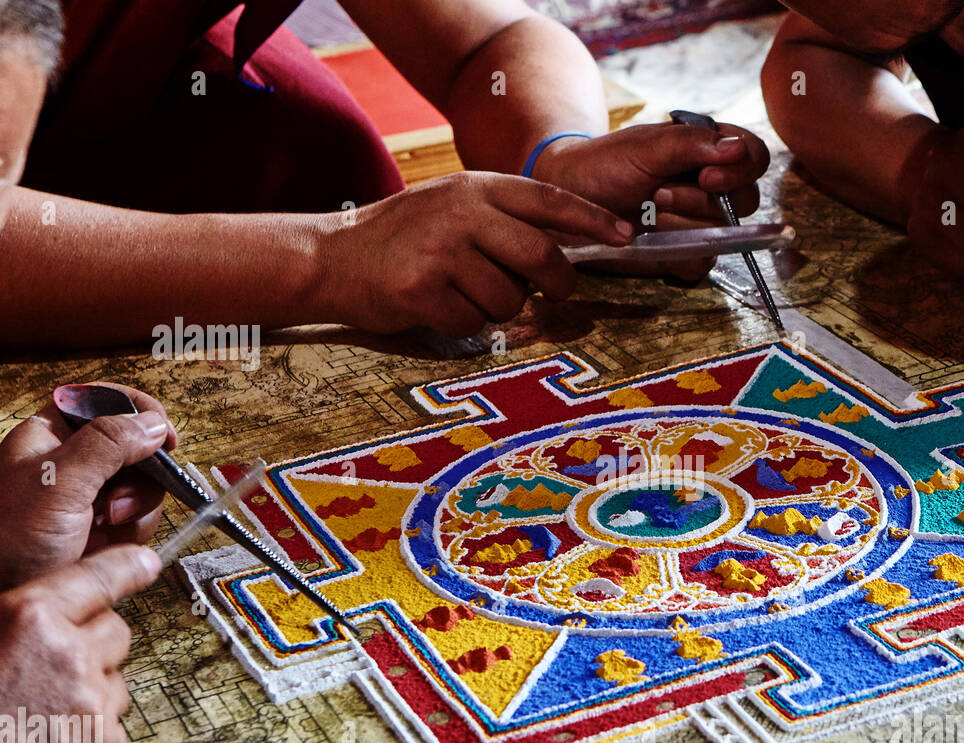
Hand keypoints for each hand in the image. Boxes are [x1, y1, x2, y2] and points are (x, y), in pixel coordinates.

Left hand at [0, 384, 175, 589]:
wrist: (4, 592)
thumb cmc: (6, 540)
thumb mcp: (58, 483)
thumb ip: (107, 445)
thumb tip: (152, 423)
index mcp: (52, 436)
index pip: (104, 402)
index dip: (138, 413)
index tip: (163, 435)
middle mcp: (73, 463)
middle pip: (135, 447)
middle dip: (140, 474)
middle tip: (120, 493)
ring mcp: (90, 497)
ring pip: (144, 486)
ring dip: (137, 507)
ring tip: (105, 523)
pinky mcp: (103, 528)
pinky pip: (140, 519)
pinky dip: (133, 531)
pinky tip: (107, 540)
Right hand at [0, 544, 159, 742]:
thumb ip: (12, 623)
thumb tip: (40, 612)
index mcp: (27, 621)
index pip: (99, 579)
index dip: (126, 568)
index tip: (145, 562)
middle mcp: (70, 657)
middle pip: (115, 632)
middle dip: (92, 645)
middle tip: (50, 673)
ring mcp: (93, 707)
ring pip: (114, 682)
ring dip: (88, 694)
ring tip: (36, 720)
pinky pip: (112, 728)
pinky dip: (87, 736)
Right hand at [317, 171, 633, 336]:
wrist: (329, 257)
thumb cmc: (400, 238)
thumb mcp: (450, 207)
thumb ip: (500, 219)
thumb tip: (562, 251)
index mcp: (474, 188)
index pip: (548, 199)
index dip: (593, 220)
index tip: (626, 235)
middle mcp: (462, 214)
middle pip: (542, 255)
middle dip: (558, 282)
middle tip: (556, 293)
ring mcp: (441, 252)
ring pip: (509, 298)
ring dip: (498, 308)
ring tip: (464, 294)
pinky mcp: (422, 291)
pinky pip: (473, 324)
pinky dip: (463, 325)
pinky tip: (437, 307)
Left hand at [532, 121, 770, 279]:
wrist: (569, 198)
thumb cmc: (606, 163)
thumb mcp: (647, 145)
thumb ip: (692, 145)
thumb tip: (738, 150)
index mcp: (710, 152)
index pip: (754, 157)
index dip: (742, 169)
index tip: (706, 175)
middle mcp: (711, 189)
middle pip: (745, 200)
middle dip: (702, 199)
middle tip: (659, 193)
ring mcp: (698, 224)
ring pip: (724, 234)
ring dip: (685, 224)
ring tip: (650, 211)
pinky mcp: (681, 255)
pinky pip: (702, 263)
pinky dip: (680, 254)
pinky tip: (652, 238)